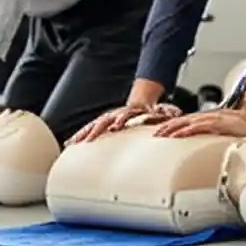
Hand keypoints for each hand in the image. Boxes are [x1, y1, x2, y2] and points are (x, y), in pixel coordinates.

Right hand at [67, 101, 181, 144]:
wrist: (142, 102)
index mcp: (131, 111)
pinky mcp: (104, 123)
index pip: (125, 115)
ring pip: (94, 124)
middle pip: (104, 120)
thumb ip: (167, 113)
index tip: (115, 126)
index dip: (120, 119)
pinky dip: (80, 135)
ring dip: (83, 133)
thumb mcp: (162, 112)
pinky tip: (70, 143)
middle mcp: (117, 114)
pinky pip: (90, 128)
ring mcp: (109, 118)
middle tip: (87, 140)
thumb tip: (174, 114)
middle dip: (95, 130)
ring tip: (72, 143)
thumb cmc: (152, 111)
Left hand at [151, 109, 245, 138]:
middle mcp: (203, 117)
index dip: (168, 126)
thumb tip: (194, 143)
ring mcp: (209, 119)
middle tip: (154, 135)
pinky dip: (188, 129)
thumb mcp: (216, 129)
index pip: (181, 122)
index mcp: (201, 119)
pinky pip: (199, 126)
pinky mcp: (216, 123)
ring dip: (173, 128)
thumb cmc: (235, 124)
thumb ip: (205, 134)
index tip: (157, 133)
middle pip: (180, 121)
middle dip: (166, 127)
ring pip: (186, 122)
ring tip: (162, 135)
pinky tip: (180, 133)